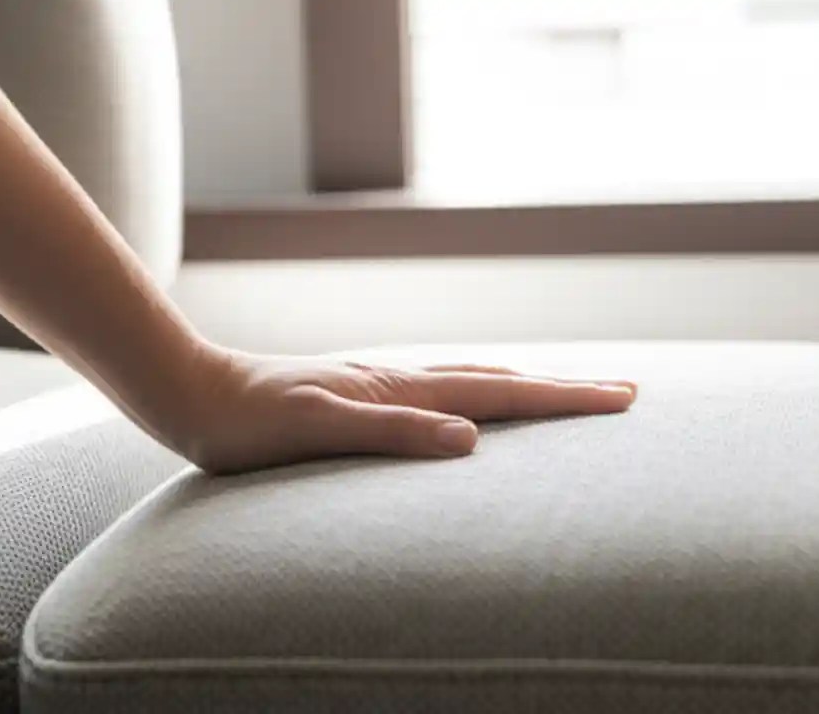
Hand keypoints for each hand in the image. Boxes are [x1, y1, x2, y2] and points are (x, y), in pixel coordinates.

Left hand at [178, 348, 636, 473]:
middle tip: (623, 393)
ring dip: (527, 388)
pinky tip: (474, 407)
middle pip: (500, 380)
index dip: (564, 398)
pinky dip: (480, 394)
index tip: (622, 398)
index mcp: (399, 389)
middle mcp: (400, 380)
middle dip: (564, 389)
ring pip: (473, 381)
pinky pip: (441, 392)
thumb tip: (471, 439)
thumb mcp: (317, 429)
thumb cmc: (249, 422)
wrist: (195, 395)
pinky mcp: (363, 396)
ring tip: (566, 395)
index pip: (500, 392)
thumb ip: (391, 431)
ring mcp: (383, 385)